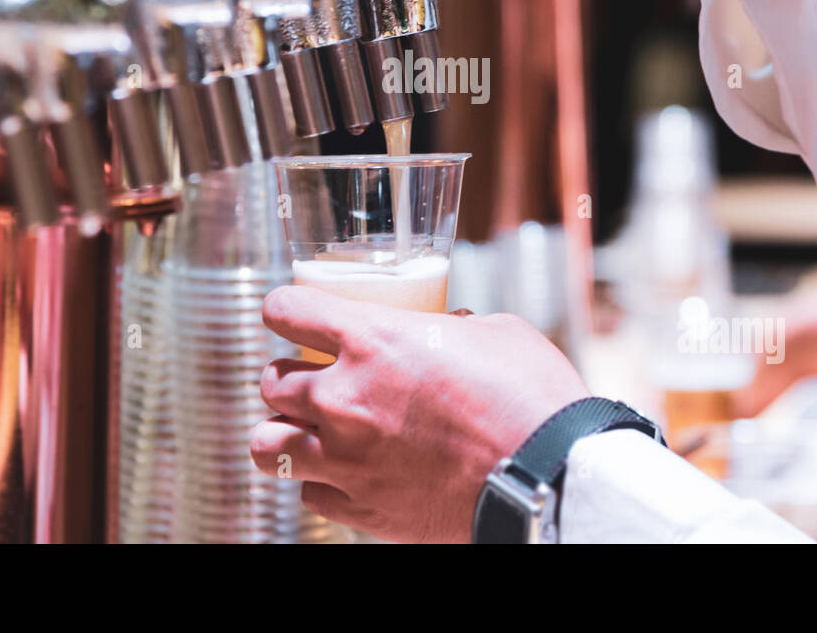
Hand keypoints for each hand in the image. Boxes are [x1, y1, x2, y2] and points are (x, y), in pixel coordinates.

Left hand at [251, 285, 590, 542]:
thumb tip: (446, 330)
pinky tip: (347, 472)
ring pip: (265, 445)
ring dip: (283, 433)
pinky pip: (309, 493)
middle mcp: (344, 398)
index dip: (284, 309)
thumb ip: (450, 327)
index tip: (291, 315)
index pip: (286, 309)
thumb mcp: (493, 333)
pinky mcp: (362, 508)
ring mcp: (347, 458)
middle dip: (287, 376)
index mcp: (372, 340)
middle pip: (269, 381)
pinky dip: (321, 481)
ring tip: (308, 432)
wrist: (551, 478)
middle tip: (311, 379)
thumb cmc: (531, 398)